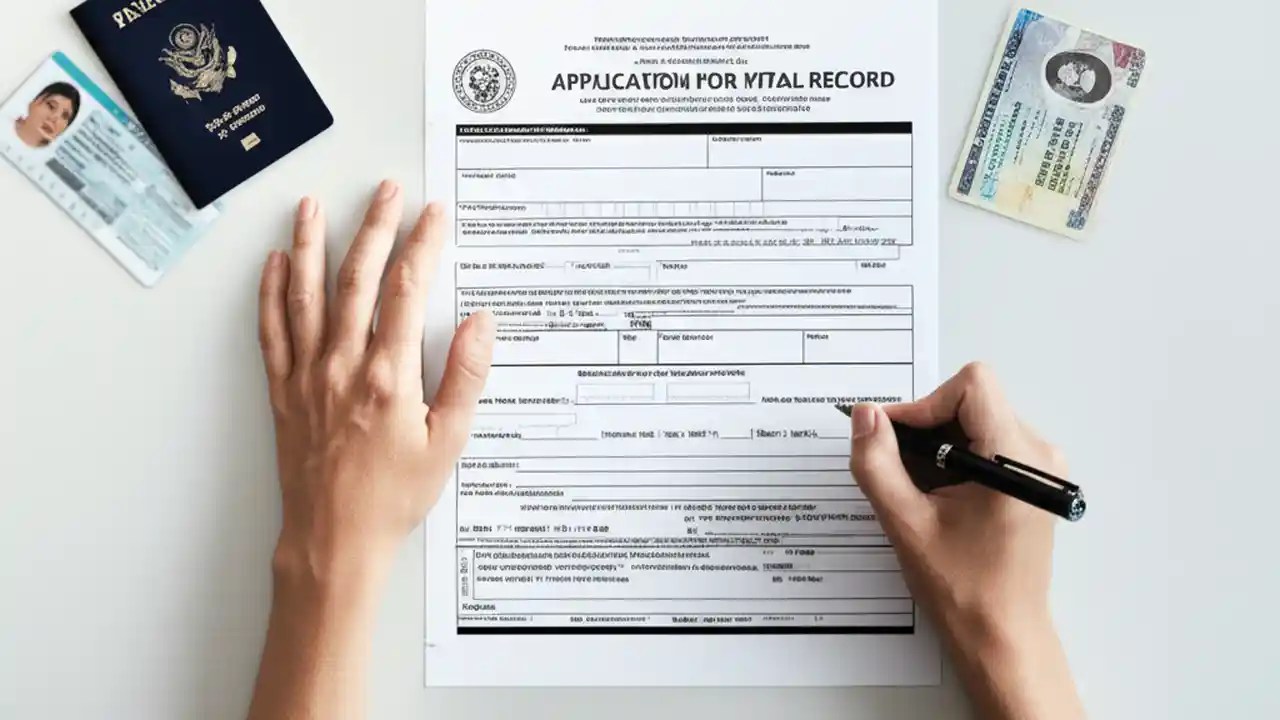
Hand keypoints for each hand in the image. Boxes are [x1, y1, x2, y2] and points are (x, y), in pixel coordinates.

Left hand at [257, 179, 493, 583]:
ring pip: (307, 294)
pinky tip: (273, 265)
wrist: (333, 540)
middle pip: (358, 279)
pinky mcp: (284, 391)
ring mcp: (308, 375)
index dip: (422, 245)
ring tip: (311, 207)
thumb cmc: (392, 498)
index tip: (433, 216)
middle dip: (374, 228)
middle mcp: (343, 366)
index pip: (406, 292)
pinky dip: (271, 293)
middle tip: (386, 192)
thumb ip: (464, 378)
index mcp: (389, 376)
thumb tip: (479, 324)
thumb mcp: (448, 443)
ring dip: (310, 245)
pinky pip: (272, 330)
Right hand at [848, 362, 1082, 718]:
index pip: (972, 386)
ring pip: (977, 419)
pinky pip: (988, 442)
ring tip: (918, 489)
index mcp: (1016, 460)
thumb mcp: (906, 523)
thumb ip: (878, 463)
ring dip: (937, 444)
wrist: (1002, 634)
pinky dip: (953, 457)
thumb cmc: (963, 588)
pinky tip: (937, 495)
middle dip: (926, 427)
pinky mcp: (1033, 480)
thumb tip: (865, 417)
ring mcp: (1040, 468)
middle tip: (896, 467)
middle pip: (973, 401)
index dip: (924, 404)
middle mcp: (1038, 456)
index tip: (894, 437)